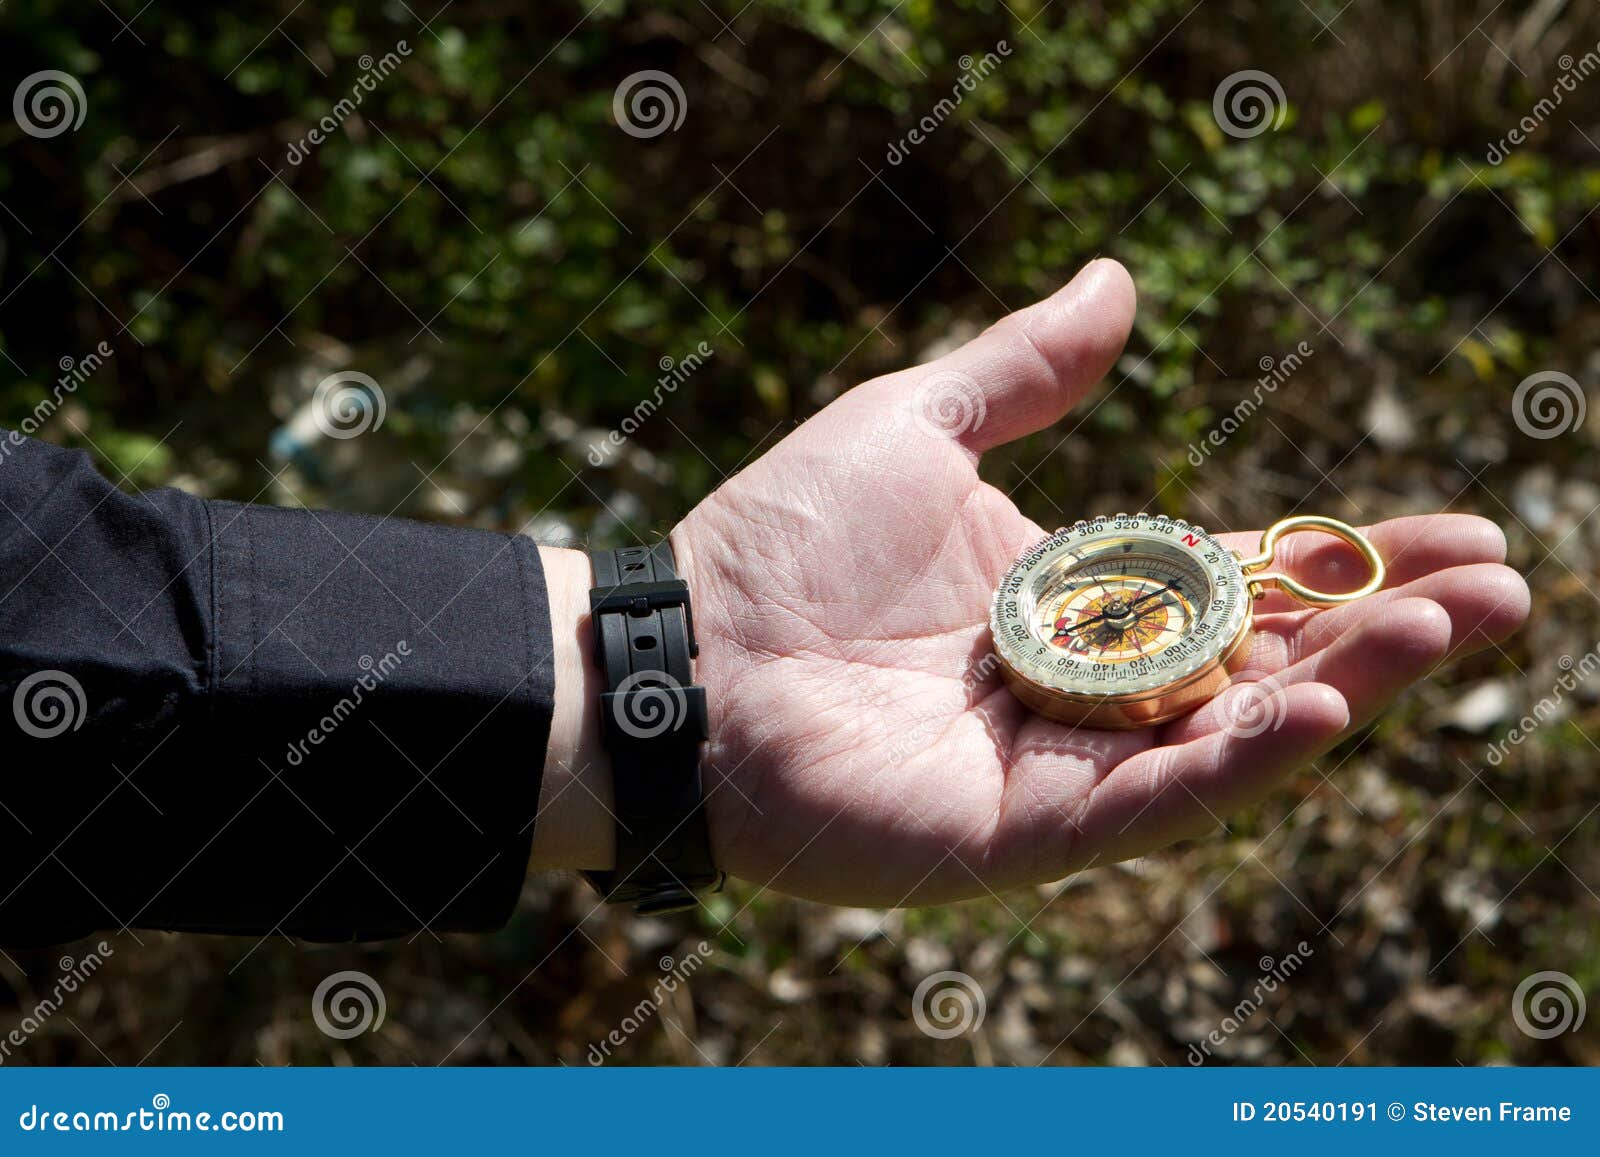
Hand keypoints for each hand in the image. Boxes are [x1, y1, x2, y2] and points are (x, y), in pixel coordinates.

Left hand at [544, 259, 1529, 906]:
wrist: (678, 649)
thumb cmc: (781, 539)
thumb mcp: (920, 420)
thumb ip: (1024, 367)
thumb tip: (1124, 283)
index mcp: (1072, 599)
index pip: (1241, 583)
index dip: (1345, 560)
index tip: (1456, 529)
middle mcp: (1083, 688)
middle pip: (1263, 664)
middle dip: (1385, 631)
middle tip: (1506, 593)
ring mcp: (1059, 766)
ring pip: (1230, 736)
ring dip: (1348, 690)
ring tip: (1456, 633)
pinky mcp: (1020, 832)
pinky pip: (1150, 800)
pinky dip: (1240, 763)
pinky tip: (1322, 714)